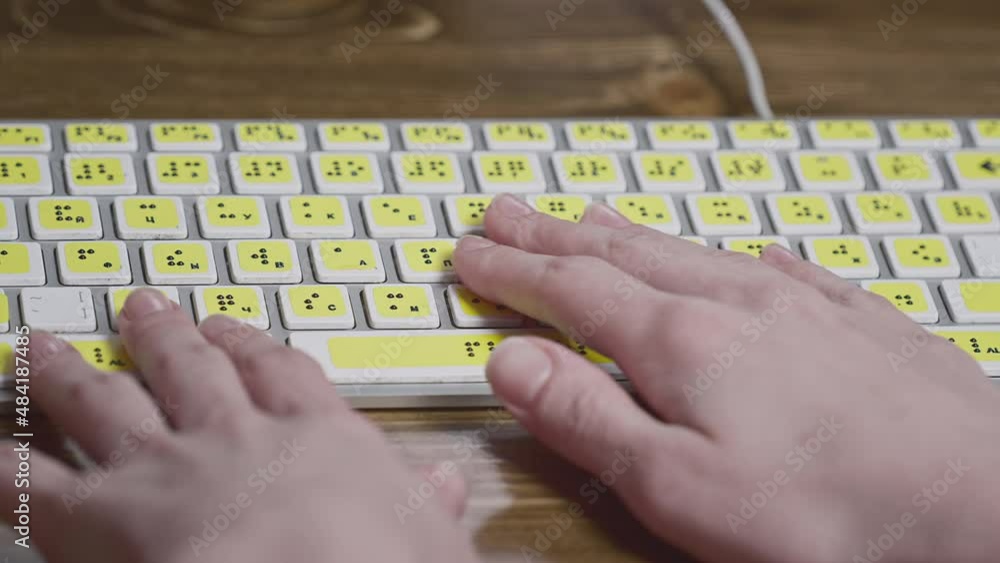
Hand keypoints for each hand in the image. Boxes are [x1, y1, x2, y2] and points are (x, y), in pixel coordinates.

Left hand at [0, 290, 477, 562]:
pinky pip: (32, 482)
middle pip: (187, 369)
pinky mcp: (103, 517)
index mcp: (316, 436)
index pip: (278, 373)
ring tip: (43, 346)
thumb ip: (430, 503)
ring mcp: (166, 468)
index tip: (232, 331)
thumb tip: (446, 485)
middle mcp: (235, 437)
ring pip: (108, 401)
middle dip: (161, 335)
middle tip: (140, 305)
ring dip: (72, 371)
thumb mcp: (435, 535)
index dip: (251, 346)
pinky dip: (1, 462)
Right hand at [453, 194, 999, 562]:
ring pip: (689, 251)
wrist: (987, 506)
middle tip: (507, 210)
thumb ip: (587, 419)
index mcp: (682, 344)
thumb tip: (510, 361)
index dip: (510, 269)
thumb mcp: (678, 488)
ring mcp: (800, 304)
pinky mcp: (857, 319)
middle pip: (620, 252)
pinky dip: (736, 255)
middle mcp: (736, 305)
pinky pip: (781, 268)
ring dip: (626, 232)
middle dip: (552, 233)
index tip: (471, 251)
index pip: (569, 289)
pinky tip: (743, 253)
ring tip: (588, 215)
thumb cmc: (832, 514)